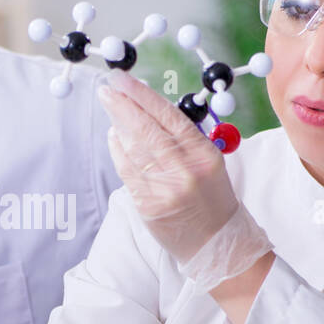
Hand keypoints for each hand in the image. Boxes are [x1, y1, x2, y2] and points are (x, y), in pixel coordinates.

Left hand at [98, 69, 239, 263]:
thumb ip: (183, 137)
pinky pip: (127, 171)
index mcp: (204, 155)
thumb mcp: (209, 162)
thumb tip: (147, 109)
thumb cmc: (212, 198)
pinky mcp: (148, 206)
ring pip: (134, 149)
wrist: (217, 243)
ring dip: (118, 124)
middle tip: (106, 86)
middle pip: (147, 129)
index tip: (124, 80)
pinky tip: (114, 135)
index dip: (143, 95)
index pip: (169, 117)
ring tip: (109, 105)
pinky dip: (118, 150)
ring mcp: (165, 190)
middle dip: (123, 104)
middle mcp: (185, 171)